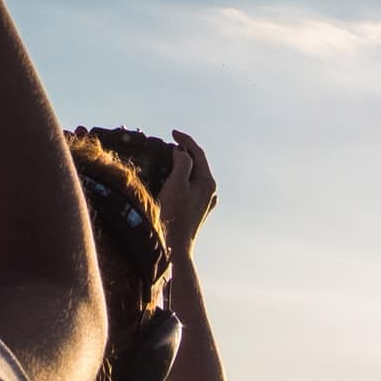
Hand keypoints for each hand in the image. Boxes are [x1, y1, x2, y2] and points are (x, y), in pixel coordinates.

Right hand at [157, 130, 216, 252]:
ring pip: (196, 175)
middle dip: (184, 151)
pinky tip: (173, 178)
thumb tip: (182, 152)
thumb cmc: (174, 216)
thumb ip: (182, 164)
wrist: (176, 248)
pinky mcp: (199, 210)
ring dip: (184, 164)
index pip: (198, 153)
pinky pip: (192, 186)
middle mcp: (211, 191)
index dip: (185, 140)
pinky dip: (183, 176)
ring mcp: (206, 202)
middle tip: (169, 142)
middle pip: (199, 163)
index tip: (172, 132)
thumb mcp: (176, 184)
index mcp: (208, 182)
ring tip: (169, 157)